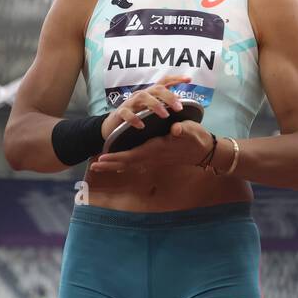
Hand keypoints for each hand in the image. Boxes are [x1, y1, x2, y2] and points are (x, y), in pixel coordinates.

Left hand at [88, 120, 212, 176]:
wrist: (204, 151)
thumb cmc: (196, 138)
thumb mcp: (191, 130)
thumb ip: (182, 130)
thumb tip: (175, 130)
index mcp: (157, 148)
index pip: (133, 154)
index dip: (117, 157)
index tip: (102, 157)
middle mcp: (153, 156)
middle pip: (128, 162)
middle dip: (111, 164)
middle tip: (94, 166)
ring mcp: (154, 160)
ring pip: (131, 164)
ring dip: (115, 165)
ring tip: (99, 166)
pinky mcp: (156, 159)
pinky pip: (137, 164)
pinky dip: (125, 165)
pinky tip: (117, 166)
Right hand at [99, 72, 191, 140]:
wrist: (114, 126)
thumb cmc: (137, 115)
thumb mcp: (151, 108)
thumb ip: (165, 104)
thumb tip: (181, 101)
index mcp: (150, 93)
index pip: (164, 81)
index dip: (176, 78)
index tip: (189, 79)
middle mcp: (141, 94)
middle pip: (156, 89)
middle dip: (169, 96)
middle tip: (179, 107)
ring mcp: (130, 102)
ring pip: (143, 97)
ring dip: (155, 105)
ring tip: (164, 115)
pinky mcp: (120, 112)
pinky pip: (127, 113)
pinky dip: (134, 119)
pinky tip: (141, 126)